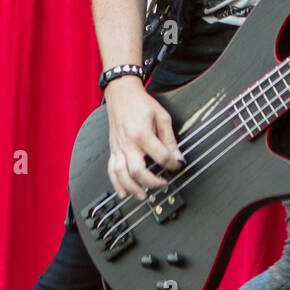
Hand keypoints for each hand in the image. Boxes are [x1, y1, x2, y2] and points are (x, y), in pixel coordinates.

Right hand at [104, 77, 183, 199]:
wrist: (121, 94)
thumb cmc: (140, 103)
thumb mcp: (162, 116)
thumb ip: (169, 138)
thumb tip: (177, 155)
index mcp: (142, 134)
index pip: (161, 156)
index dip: (172, 164)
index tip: (178, 165)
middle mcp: (128, 144)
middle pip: (138, 171)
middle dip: (152, 182)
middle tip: (163, 184)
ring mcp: (118, 148)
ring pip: (122, 175)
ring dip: (133, 188)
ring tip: (144, 195)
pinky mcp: (112, 150)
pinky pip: (111, 170)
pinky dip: (116, 184)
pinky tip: (124, 193)